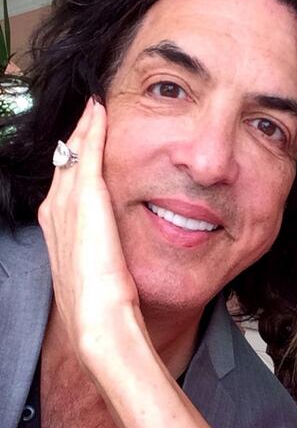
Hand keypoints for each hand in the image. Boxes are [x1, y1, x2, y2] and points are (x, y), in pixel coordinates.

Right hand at [38, 97, 142, 365]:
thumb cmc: (101, 306)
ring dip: (84, 128)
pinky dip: (93, 130)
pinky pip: (89, 154)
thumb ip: (100, 251)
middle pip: (64, 164)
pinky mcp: (86, 199)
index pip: (65, 184)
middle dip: (76, 138)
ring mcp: (66, 204)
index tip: (87, 141)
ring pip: (73, 154)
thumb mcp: (96, 273)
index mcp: (56, 230)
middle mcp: (54, 212)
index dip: (75, 160)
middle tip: (90, 112)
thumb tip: (112, 248)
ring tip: (94, 107)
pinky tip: (100, 111)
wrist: (98, 321)